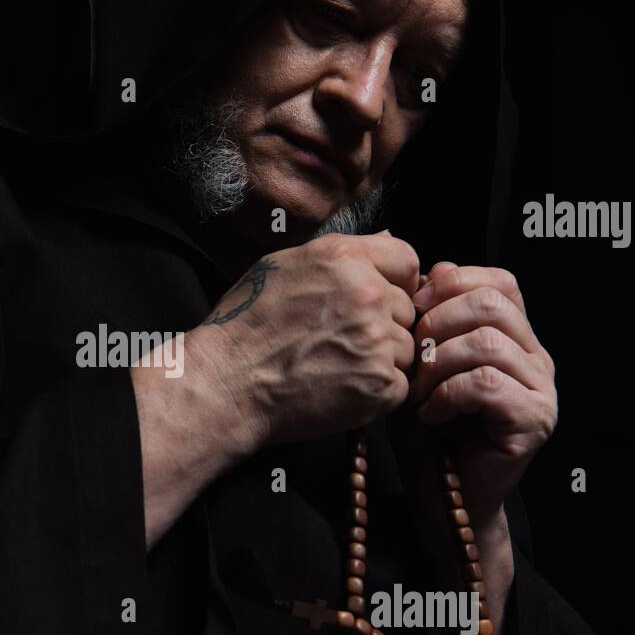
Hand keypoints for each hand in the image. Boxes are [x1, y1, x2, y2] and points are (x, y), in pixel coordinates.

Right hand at [185, 229, 421, 451]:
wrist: (227, 382)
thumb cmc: (244, 327)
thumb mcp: (282, 267)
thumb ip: (340, 253)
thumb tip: (388, 239)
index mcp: (344, 259)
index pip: (406, 260)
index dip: (396, 282)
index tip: (378, 302)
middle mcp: (367, 294)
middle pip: (406, 310)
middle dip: (383, 327)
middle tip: (340, 344)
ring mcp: (376, 340)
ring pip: (404, 350)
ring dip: (380, 362)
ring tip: (335, 368)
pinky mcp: (378, 384)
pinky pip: (399, 387)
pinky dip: (376, 395)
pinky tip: (341, 390)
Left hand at [406, 262, 557, 530]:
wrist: (441, 498)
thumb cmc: (426, 432)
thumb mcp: (418, 366)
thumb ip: (425, 318)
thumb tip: (425, 261)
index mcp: (516, 337)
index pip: (499, 281)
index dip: (451, 285)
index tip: (412, 310)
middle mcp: (537, 358)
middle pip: (494, 302)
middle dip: (438, 321)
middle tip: (411, 357)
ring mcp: (541, 390)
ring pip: (487, 342)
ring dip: (436, 364)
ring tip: (417, 394)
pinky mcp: (534, 420)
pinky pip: (484, 383)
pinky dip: (445, 394)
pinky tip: (431, 414)